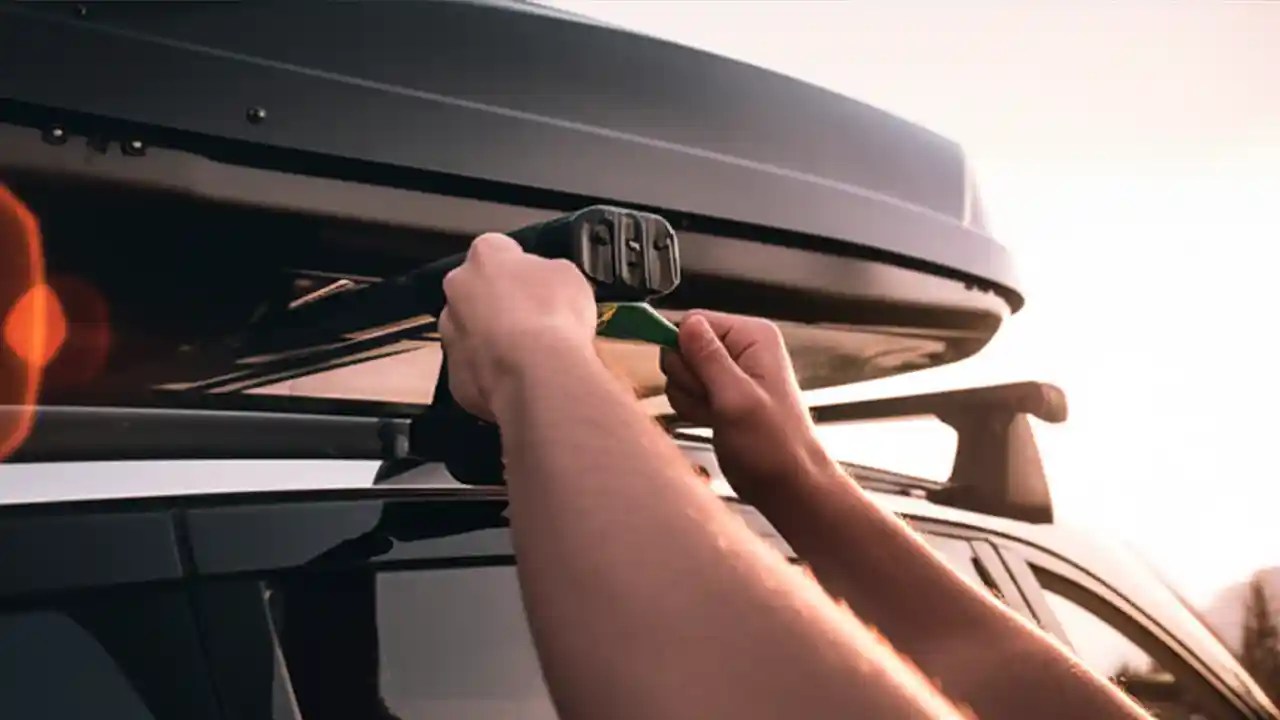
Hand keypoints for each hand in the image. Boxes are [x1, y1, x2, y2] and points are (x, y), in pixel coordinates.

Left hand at [439, 233, 596, 420]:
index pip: (497, 248)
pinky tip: (519, 377)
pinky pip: (474, 368)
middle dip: (499, 301)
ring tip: (528, 353)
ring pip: (470, 330)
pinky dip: (492, 372)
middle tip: (533, 318)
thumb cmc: (553, 317)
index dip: (519, 266)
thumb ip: (547, 273)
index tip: (536, 281)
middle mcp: (458, 289)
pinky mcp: (455, 374)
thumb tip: (545, 284)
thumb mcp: (569, 276)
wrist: (537, 376)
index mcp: (486, 255)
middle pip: (476, 289)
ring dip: (493, 338)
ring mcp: (451, 333)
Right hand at [661, 311, 833, 499]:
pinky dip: (693, 410)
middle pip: (683, 346)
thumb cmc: (774, 447)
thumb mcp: (736, 399)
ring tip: (717, 416)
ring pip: (681, 372)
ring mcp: (731, 373)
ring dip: (690, 399)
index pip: (695, 320)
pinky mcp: (721, 394)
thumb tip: (687, 323)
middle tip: (715, 402)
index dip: (686, 350)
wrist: (788, 485)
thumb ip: (709, 357)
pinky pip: (687, 392)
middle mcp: (742, 348)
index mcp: (753, 337)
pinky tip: (713, 422)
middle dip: (689, 379)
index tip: (701, 381)